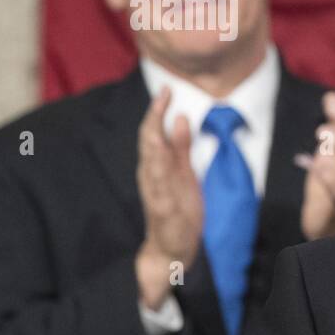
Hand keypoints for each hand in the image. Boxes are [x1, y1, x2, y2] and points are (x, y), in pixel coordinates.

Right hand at [135, 87, 203, 308]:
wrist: (173, 246)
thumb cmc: (178, 206)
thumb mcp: (184, 171)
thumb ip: (182, 145)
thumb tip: (181, 116)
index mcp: (158, 164)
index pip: (154, 131)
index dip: (159, 110)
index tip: (167, 88)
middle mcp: (151, 175)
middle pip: (149, 142)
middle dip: (155, 118)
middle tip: (163, 94)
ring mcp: (155, 192)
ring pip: (150, 164)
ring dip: (153, 143)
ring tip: (156, 123)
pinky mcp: (162, 211)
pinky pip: (158, 192)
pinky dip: (158, 179)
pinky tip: (160, 167)